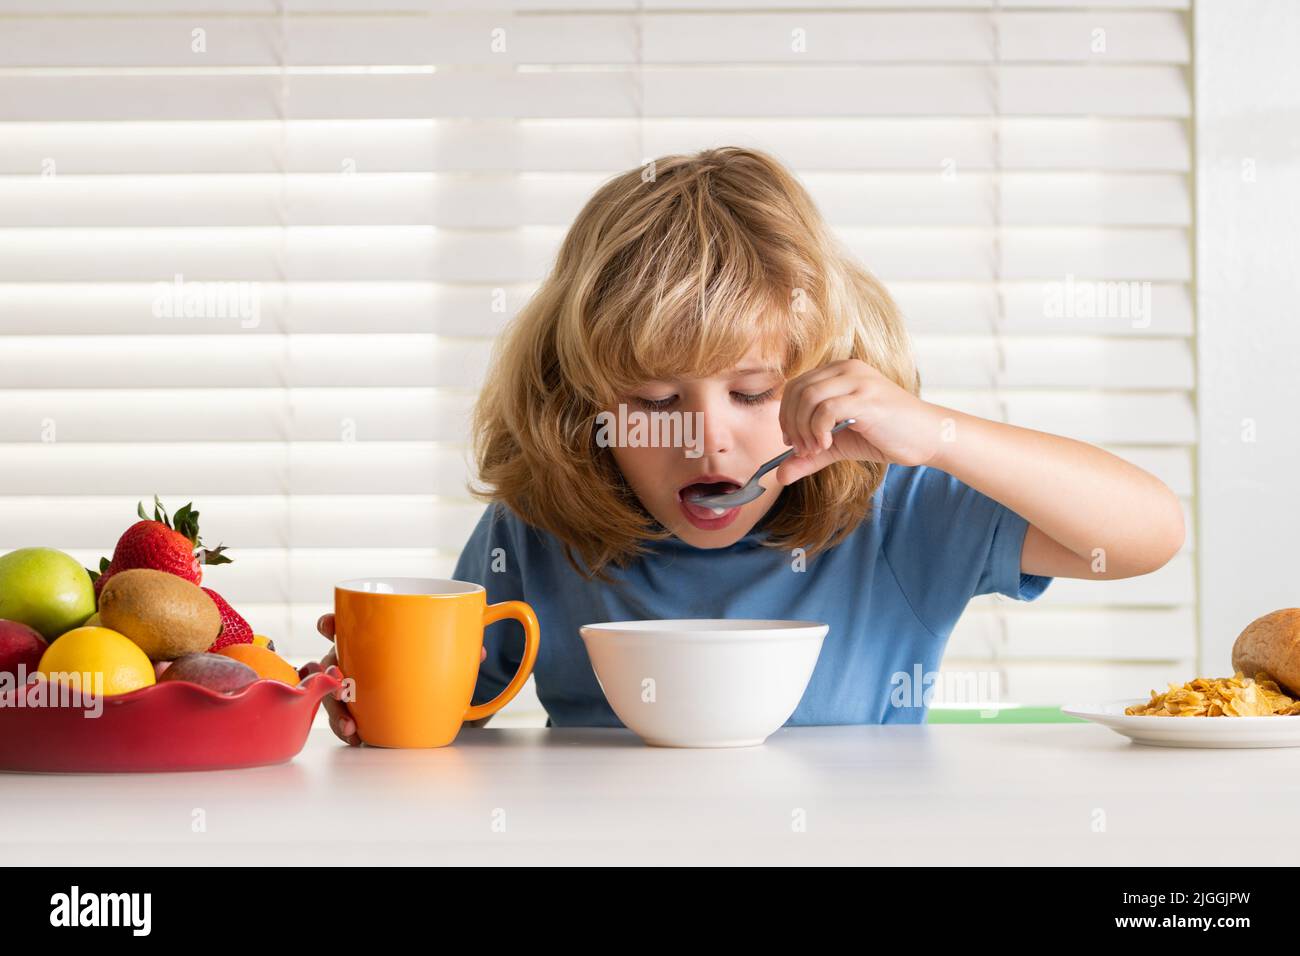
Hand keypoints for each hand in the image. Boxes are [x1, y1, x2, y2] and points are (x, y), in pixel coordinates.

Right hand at [306, 613, 488, 746]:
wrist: (441, 691)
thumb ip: (463, 646)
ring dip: (336, 711)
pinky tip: (358, 738)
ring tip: (350, 727)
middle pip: (331, 663)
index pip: (346, 624)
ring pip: (333, 696)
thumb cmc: (436, 658)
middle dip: (326, 674)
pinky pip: (347, 719)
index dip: (332, 623)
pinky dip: (348, 729)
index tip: (329, 625)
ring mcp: (356, 685)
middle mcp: (358, 659)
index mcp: (372, 636)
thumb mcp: (450, 648)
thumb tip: (479, 652)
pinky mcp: (362, 711)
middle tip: (338, 683)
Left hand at [774, 358, 945, 485]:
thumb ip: (810, 456)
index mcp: (840, 372)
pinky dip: (817, 430)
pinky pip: (826, 408)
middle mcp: (847, 369)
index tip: (792, 442)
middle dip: (791, 424)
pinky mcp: (866, 398)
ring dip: (803, 429)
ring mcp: (858, 380)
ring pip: (807, 398)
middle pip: (796, 390)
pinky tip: (827, 444)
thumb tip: (779, 475)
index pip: (796, 386)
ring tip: (815, 450)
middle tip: (801, 450)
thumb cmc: (887, 436)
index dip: (786, 415)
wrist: (928, 438)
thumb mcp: (840, 445)